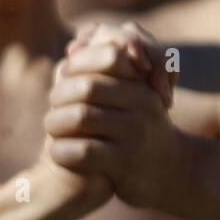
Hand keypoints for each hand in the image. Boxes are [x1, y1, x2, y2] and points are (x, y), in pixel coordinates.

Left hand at [42, 22, 182, 208]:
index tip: (63, 79)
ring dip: (55, 122)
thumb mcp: (130, 94)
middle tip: (51, 105)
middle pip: (87, 87)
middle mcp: (144, 104)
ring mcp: (136, 134)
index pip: (103, 58)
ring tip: (50, 126)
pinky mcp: (125, 164)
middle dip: (60, 95)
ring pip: (81, 117)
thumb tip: (73, 47)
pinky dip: (61, 151)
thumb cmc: (137, 127)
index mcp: (142, 83)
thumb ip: (105, 69)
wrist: (169, 172)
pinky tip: (56, 152)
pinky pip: (82, 152)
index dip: (74, 66)